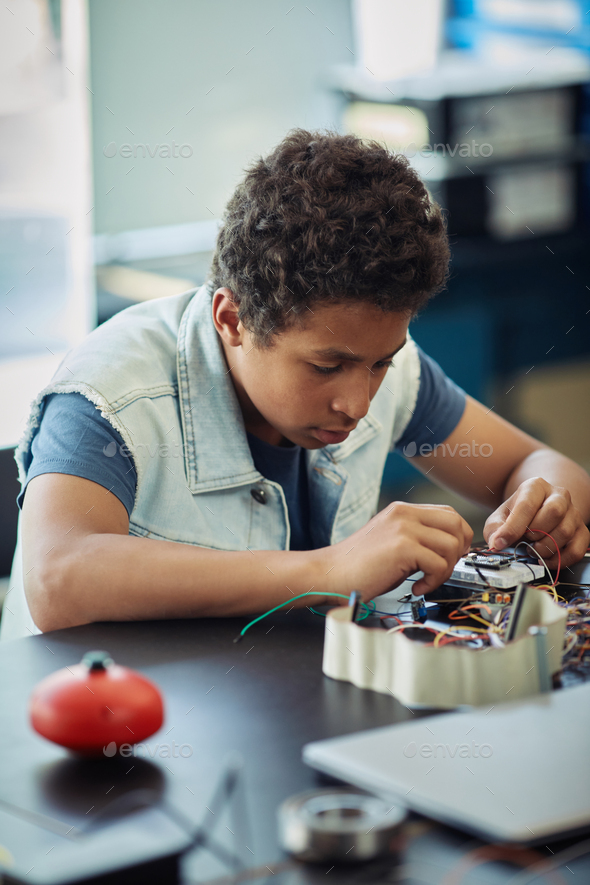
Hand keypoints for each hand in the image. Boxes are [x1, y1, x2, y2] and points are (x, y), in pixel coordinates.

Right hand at [324, 502, 472, 600]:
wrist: (330, 574)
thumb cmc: (358, 566)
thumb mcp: (391, 541)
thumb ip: (416, 538)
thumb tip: (448, 548)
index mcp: (402, 510)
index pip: (449, 513)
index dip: (458, 536)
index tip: (449, 557)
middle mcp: (405, 514)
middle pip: (456, 524)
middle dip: (458, 551)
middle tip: (442, 570)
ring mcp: (404, 528)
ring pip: (451, 545)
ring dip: (445, 570)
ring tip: (426, 580)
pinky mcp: (402, 548)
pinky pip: (438, 564)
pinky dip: (433, 581)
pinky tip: (416, 587)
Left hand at [484, 477, 589, 569]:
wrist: (540, 511)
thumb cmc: (519, 513)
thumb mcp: (500, 516)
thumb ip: (495, 528)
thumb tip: (496, 543)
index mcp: (536, 487)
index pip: (527, 505)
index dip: (513, 527)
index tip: (500, 542)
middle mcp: (559, 496)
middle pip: (554, 512)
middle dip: (535, 533)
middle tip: (524, 540)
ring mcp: (573, 513)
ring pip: (565, 532)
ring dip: (545, 548)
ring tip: (533, 548)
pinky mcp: (582, 531)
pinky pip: (576, 550)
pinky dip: (559, 560)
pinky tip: (545, 560)